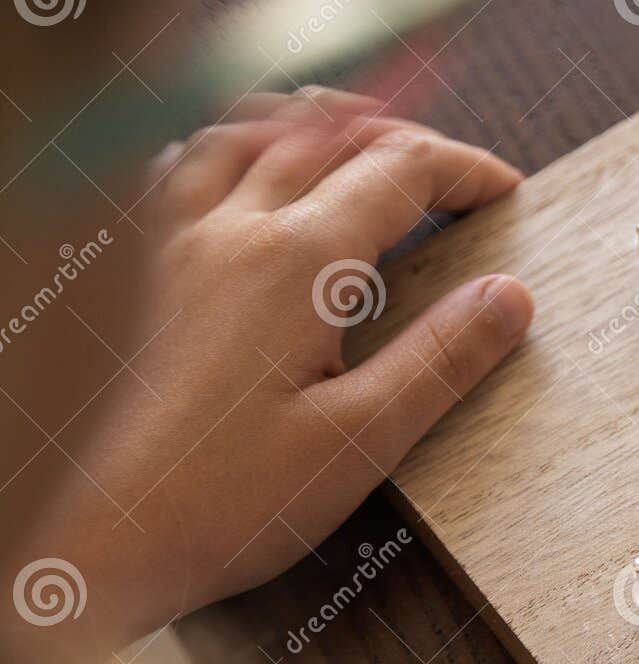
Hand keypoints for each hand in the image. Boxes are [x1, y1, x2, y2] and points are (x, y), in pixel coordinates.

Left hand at [16, 87, 529, 642]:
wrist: (103, 540)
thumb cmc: (225, 502)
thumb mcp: (363, 439)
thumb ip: (442, 359)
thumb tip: (510, 295)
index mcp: (294, 265)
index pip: (400, 172)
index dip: (464, 169)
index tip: (503, 190)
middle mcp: (229, 231)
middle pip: (329, 135)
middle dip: (403, 138)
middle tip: (450, 173)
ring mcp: (173, 243)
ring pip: (250, 132)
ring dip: (316, 123)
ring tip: (360, 136)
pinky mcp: (140, 271)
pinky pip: (181, 166)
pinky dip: (232, 145)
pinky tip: (245, 167)